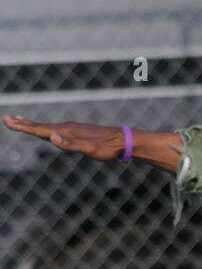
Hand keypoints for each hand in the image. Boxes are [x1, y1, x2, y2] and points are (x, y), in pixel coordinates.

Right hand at [2, 115, 128, 158]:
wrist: (123, 141)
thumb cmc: (107, 147)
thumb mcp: (88, 149)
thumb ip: (70, 144)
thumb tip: (51, 136)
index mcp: (65, 131)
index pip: (39, 129)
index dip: (23, 127)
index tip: (7, 121)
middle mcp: (66, 127)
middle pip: (40, 126)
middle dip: (23, 124)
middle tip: (7, 119)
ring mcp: (72, 129)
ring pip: (48, 127)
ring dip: (32, 125)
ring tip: (21, 122)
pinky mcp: (78, 132)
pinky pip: (58, 130)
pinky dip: (47, 129)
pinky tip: (48, 132)